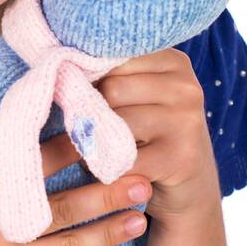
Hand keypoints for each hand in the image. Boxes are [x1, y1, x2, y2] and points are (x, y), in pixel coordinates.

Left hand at [96, 47, 220, 225]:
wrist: (189, 189)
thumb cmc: (149, 135)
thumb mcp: (136, 97)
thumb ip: (109, 76)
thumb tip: (58, 65)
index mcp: (172, 62)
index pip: (112, 57)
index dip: (92, 78)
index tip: (89, 95)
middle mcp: (185, 87)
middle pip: (112, 88)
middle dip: (96, 112)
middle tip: (101, 131)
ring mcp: (187, 121)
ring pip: (116, 123)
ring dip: (100, 143)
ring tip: (108, 150)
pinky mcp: (182, 157)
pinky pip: (124, 158)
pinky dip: (109, 169)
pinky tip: (115, 171)